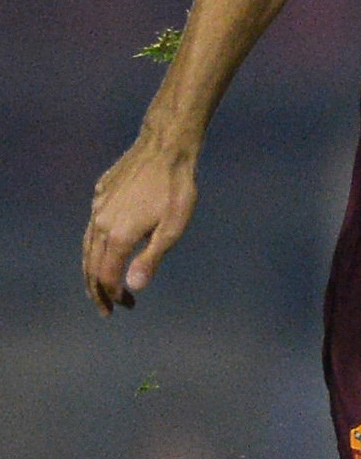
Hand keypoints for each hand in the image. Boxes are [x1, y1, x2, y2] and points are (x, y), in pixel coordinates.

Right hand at [84, 133, 198, 313]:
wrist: (165, 149)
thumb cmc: (176, 189)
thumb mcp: (172, 228)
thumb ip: (150, 258)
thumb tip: (133, 287)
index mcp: (118, 235)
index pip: (106, 275)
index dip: (114, 295)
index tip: (125, 306)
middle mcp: (100, 222)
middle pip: (90, 264)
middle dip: (97, 290)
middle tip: (107, 309)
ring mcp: (98, 206)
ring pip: (87, 245)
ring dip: (92, 269)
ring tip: (100, 285)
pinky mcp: (100, 193)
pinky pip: (92, 225)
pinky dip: (94, 245)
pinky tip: (104, 248)